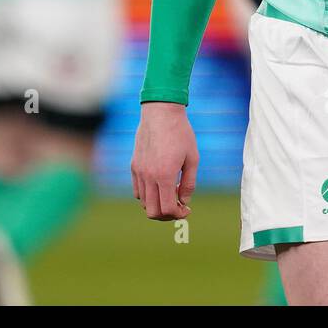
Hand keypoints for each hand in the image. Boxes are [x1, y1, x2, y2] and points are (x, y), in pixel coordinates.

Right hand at [131, 101, 198, 219]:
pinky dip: (148, 195)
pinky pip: (138, 190)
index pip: (167, 209)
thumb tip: (184, 202)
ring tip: (171, 194)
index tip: (187, 209)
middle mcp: (149, 176)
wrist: (160, 112)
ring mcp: (139, 171)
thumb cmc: (181, 133)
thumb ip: (189, 183)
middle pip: (152, 212)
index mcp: (165, 175)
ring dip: (157, 205)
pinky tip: (160, 186)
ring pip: (144, 203)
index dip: (178, 214)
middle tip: (178, 207)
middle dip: (167, 215)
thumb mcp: (193, 158)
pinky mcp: (134, 165)